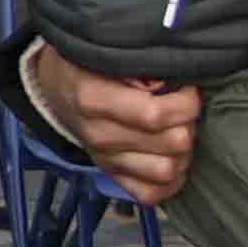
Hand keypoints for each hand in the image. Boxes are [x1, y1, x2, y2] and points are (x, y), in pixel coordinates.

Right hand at [23, 41, 199, 203]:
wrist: (58, 86)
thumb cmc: (90, 64)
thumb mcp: (108, 52)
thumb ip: (140, 64)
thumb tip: (173, 82)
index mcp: (94, 100)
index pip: (156, 115)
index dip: (186, 102)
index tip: (187, 90)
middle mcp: (99, 135)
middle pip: (172, 143)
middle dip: (189, 123)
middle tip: (185, 109)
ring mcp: (105, 159)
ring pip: (167, 171)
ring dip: (184, 152)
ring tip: (180, 131)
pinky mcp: (112, 175)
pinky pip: (150, 194)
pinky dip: (170, 181)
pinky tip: (171, 157)